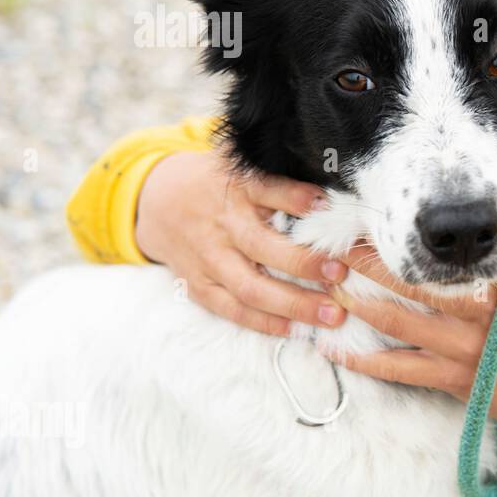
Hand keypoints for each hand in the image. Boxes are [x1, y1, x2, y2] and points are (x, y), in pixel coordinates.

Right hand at [135, 149, 349, 336]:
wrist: (156, 201)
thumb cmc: (218, 184)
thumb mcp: (242, 167)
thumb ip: (280, 179)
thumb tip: (333, 194)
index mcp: (236, 188)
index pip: (267, 189)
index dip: (297, 199)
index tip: (328, 209)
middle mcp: (222, 224)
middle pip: (262, 246)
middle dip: (304, 263)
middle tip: (340, 273)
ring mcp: (209, 258)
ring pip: (251, 287)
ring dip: (294, 304)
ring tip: (332, 315)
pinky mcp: (199, 285)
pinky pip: (233, 309)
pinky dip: (265, 322)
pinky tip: (296, 329)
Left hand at [322, 243, 496, 450]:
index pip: (445, 252)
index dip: (406, 237)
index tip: (373, 219)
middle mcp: (478, 313)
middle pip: (411, 284)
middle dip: (367, 266)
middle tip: (332, 249)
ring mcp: (463, 350)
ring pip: (398, 324)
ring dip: (358, 305)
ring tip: (326, 287)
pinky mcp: (455, 382)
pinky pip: (402, 371)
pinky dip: (366, 362)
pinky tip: (336, 349)